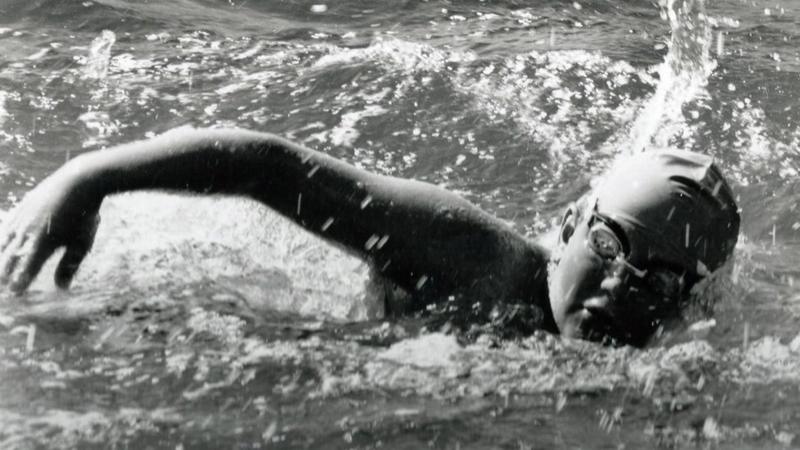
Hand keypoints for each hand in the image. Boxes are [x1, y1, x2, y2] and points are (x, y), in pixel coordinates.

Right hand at [0, 164, 100, 293]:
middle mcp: (26, 233)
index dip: (20, 284)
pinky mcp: (21, 207)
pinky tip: (3, 242)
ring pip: (5, 242)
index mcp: (41, 245)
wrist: (79, 182)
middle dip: (6, 274)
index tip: (16, 295)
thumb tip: (61, 288)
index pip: (26, 270)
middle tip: (4, 288)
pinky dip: (3, 238)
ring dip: (2, 257)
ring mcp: (21, 219)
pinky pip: (7, 226)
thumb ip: (69, 266)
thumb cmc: (84, 216)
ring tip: (1, 270)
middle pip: (10, 258)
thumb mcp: (81, 244)